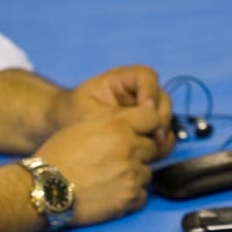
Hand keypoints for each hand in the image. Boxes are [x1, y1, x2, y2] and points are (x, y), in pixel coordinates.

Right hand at [39, 103, 162, 224]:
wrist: (46, 189)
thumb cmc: (58, 157)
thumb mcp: (83, 127)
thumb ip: (112, 125)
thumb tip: (130, 128)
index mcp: (118, 126)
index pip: (153, 118)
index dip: (147, 126)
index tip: (139, 134)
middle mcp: (129, 149)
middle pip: (152, 148)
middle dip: (139, 153)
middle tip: (116, 161)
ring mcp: (131, 175)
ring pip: (147, 173)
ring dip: (134, 175)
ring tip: (110, 179)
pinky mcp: (129, 199)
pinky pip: (142, 196)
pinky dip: (131, 196)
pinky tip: (112, 193)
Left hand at [53, 65, 174, 159]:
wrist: (66, 132)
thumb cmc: (73, 116)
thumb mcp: (91, 112)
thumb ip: (118, 115)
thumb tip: (147, 119)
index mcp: (122, 80)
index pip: (146, 77)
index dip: (150, 91)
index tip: (145, 109)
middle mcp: (137, 94)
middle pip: (162, 98)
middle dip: (160, 116)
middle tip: (155, 135)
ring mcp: (143, 113)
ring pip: (165, 118)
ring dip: (162, 132)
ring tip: (153, 146)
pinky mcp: (145, 131)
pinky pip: (160, 135)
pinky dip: (159, 144)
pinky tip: (152, 154)